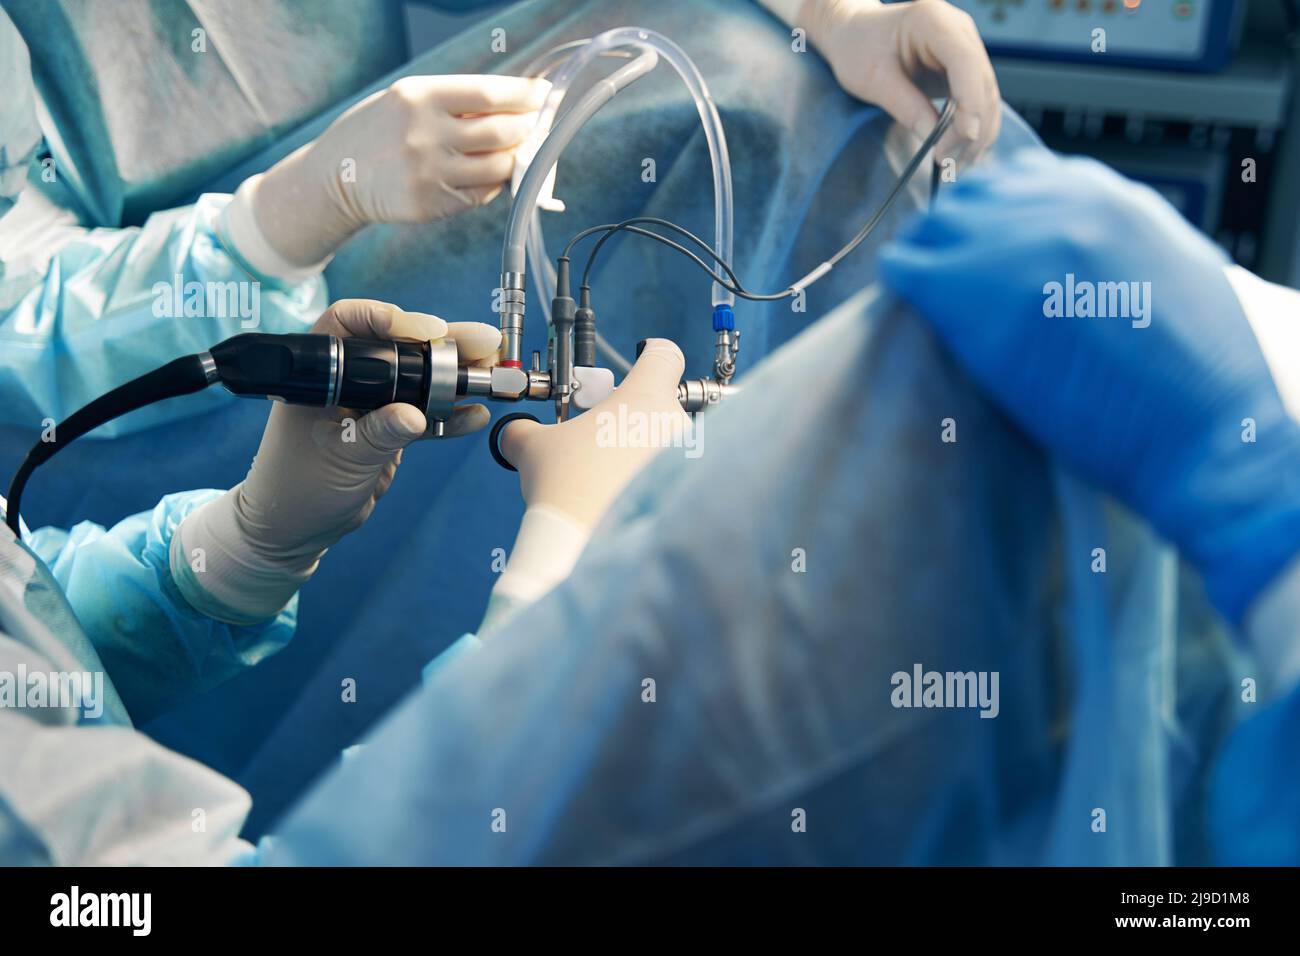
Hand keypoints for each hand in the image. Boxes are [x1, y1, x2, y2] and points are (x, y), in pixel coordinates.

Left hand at [172, 299, 500, 623]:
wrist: (295, 529)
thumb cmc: (297, 490)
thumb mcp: (341, 459)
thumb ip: (379, 434)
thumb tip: (415, 416)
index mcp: (319, 372)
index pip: (351, 323)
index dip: (389, 319)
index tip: (425, 331)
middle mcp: (345, 379)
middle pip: (398, 347)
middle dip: (443, 342)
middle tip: (483, 342)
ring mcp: (371, 403)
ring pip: (418, 378)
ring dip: (457, 376)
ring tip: (492, 372)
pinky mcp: (389, 428)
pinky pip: (425, 414)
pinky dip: (450, 416)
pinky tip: (475, 415)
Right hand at [238, 74, 550, 273]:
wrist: (338, 175)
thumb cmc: (380, 131)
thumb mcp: (408, 100)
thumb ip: (456, 101)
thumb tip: (516, 105)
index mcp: (419, 97)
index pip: (489, 94)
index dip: (524, 96)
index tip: (543, 94)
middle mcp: (424, 134)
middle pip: (501, 132)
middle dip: (528, 128)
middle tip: (537, 124)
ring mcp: (429, 172)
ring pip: (498, 167)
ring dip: (517, 158)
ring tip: (518, 149)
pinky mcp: (431, 203)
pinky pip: (482, 193)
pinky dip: (494, 182)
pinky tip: (490, 172)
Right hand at [499, 339, 690, 530]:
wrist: (589, 546)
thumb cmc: (567, 489)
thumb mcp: (532, 449)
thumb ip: (524, 432)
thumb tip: (516, 434)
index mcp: (644, 396)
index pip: (666, 355)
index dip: (652, 355)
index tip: (641, 361)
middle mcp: (678, 422)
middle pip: (662, 407)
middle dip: (633, 423)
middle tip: (603, 444)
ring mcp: (693, 460)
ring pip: (671, 446)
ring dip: (645, 457)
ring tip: (612, 482)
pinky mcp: (693, 492)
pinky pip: (679, 480)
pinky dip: (657, 487)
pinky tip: (628, 504)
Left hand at [800, 0, 999, 165]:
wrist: (855, 35)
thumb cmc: (858, 48)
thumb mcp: (873, 79)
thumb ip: (905, 106)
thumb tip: (935, 138)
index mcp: (933, 20)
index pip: (965, 61)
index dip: (971, 101)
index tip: (966, 135)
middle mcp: (958, 31)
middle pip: (981, 82)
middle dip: (972, 127)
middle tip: (950, 163)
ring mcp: (965, 49)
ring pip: (986, 96)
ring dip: (976, 135)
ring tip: (955, 166)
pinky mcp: (963, 70)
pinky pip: (977, 101)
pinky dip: (972, 129)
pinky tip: (961, 154)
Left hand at [879, 149, 1299, 623]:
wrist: (1202, 432)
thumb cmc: (1195, 378)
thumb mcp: (1169, 273)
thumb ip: (1113, 244)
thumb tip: (1070, 252)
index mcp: (1109, 196)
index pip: (1022, 180)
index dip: (998, 221)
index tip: (988, 255)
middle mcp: (1058, 205)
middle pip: (972, 197)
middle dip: (957, 235)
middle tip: (951, 284)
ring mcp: (1014, 244)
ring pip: (934, 225)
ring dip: (929, 258)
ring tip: (935, 304)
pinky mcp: (975, 294)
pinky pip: (906, 267)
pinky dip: (902, 285)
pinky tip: (915, 314)